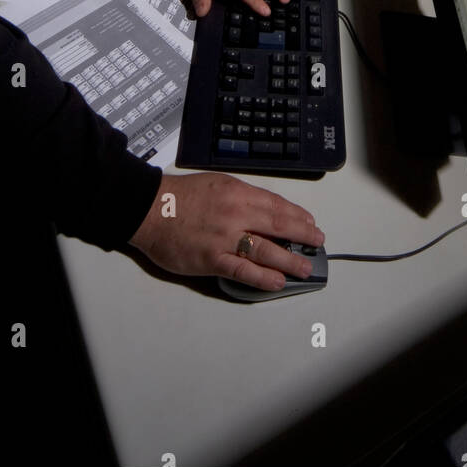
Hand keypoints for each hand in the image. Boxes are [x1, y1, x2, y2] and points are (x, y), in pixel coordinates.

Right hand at [128, 172, 323, 289]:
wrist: (150, 208)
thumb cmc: (180, 196)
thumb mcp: (217, 184)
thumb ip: (240, 197)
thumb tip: (264, 210)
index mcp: (237, 193)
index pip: (275, 204)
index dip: (296, 215)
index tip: (309, 223)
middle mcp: (236, 213)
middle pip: (278, 225)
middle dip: (302, 235)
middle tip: (317, 242)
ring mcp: (225, 238)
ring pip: (266, 251)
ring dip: (289, 261)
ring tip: (304, 268)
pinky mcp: (212, 259)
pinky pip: (243, 270)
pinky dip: (263, 277)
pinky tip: (277, 282)